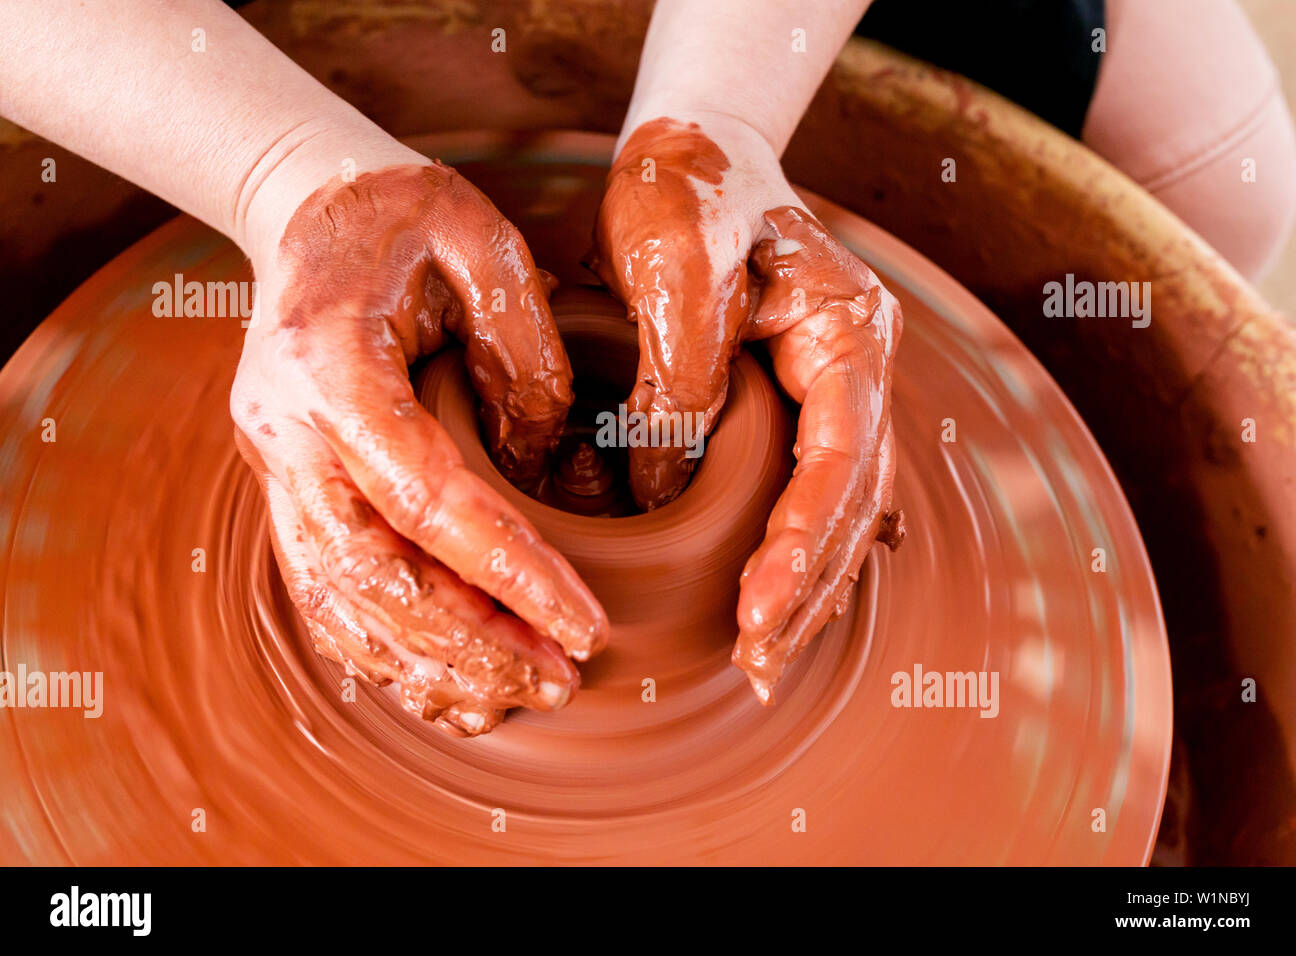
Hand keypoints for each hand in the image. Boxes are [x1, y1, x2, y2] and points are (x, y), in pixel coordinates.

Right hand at [232, 163, 608, 736]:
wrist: (310, 208)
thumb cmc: (400, 214)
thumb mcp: (479, 239)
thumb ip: (525, 347)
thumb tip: (545, 466)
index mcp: (326, 367)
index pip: (423, 499)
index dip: (506, 574)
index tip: (581, 626)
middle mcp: (281, 432)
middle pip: (370, 575)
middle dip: (470, 643)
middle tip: (558, 679)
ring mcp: (273, 467)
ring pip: (340, 601)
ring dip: (429, 662)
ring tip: (520, 692)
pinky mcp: (287, 488)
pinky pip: (326, 591)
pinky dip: (385, 648)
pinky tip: (449, 679)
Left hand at [590, 114, 902, 703]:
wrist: (692, 150)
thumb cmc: (683, 193)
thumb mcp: (675, 274)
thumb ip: (678, 384)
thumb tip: (660, 493)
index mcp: (847, 332)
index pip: (839, 459)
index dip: (802, 544)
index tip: (757, 611)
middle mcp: (857, 370)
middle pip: (851, 501)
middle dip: (809, 587)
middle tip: (759, 662)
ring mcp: (834, 391)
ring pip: (838, 510)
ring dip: (807, 586)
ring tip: (765, 657)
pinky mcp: (797, 407)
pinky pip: (810, 494)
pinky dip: (795, 553)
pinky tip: (775, 605)